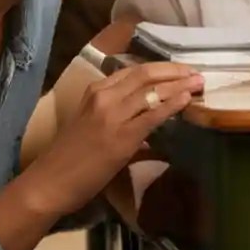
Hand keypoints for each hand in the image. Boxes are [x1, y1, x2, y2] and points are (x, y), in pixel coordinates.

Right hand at [24, 62, 202, 217]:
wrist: (51, 181)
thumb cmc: (70, 158)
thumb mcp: (91, 125)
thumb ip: (117, 117)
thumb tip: (147, 121)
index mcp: (95, 90)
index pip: (133, 71)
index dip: (159, 68)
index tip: (178, 70)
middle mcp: (104, 96)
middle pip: (146, 74)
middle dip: (174, 70)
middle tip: (195, 72)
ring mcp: (113, 114)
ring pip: (152, 90)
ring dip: (179, 84)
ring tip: (198, 82)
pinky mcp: (122, 136)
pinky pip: (153, 114)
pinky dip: (173, 104)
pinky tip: (187, 100)